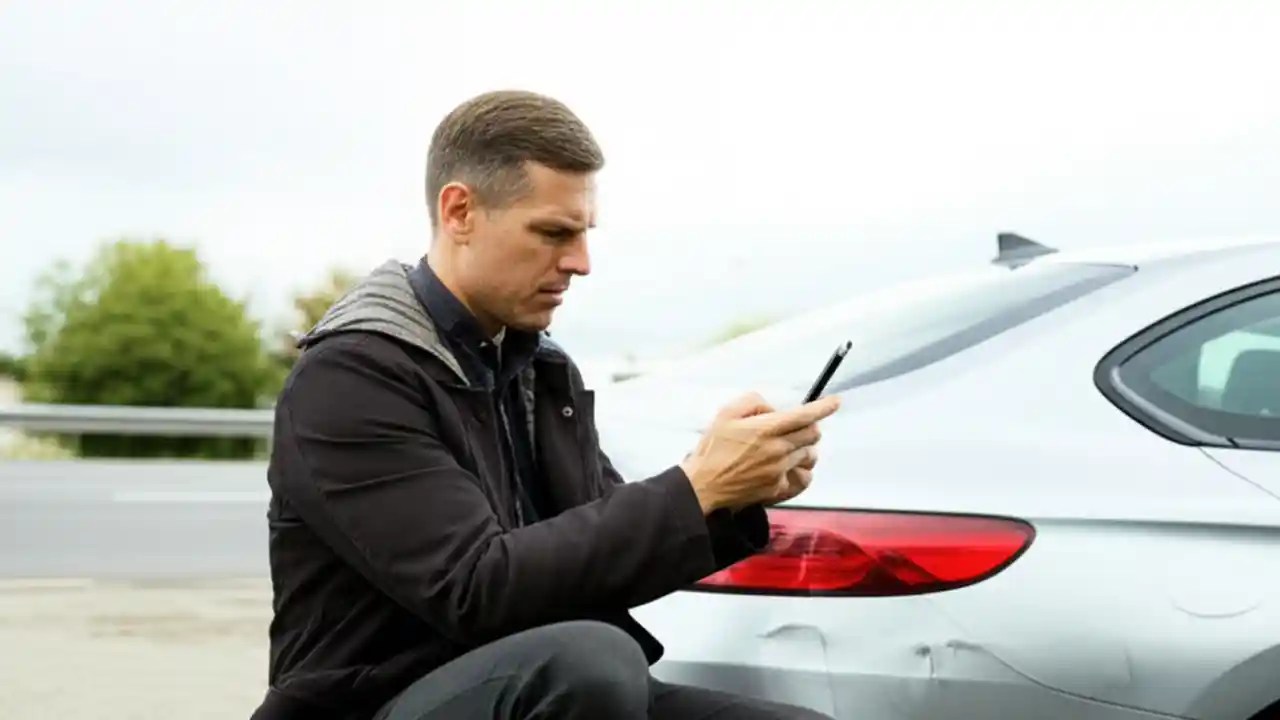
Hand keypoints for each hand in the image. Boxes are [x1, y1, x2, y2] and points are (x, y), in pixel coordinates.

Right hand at [680, 392, 839, 514]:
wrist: (704, 486)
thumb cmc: (713, 449)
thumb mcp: (726, 414)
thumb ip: (753, 402)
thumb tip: (772, 409)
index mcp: (766, 429)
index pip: (805, 415)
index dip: (824, 407)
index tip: (835, 402)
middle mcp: (777, 449)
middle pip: (813, 435)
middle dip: (810, 427)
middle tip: (797, 427)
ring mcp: (780, 470)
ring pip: (810, 455)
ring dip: (805, 448)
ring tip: (789, 449)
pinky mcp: (778, 488)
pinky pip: (803, 478)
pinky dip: (800, 471)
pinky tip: (788, 468)